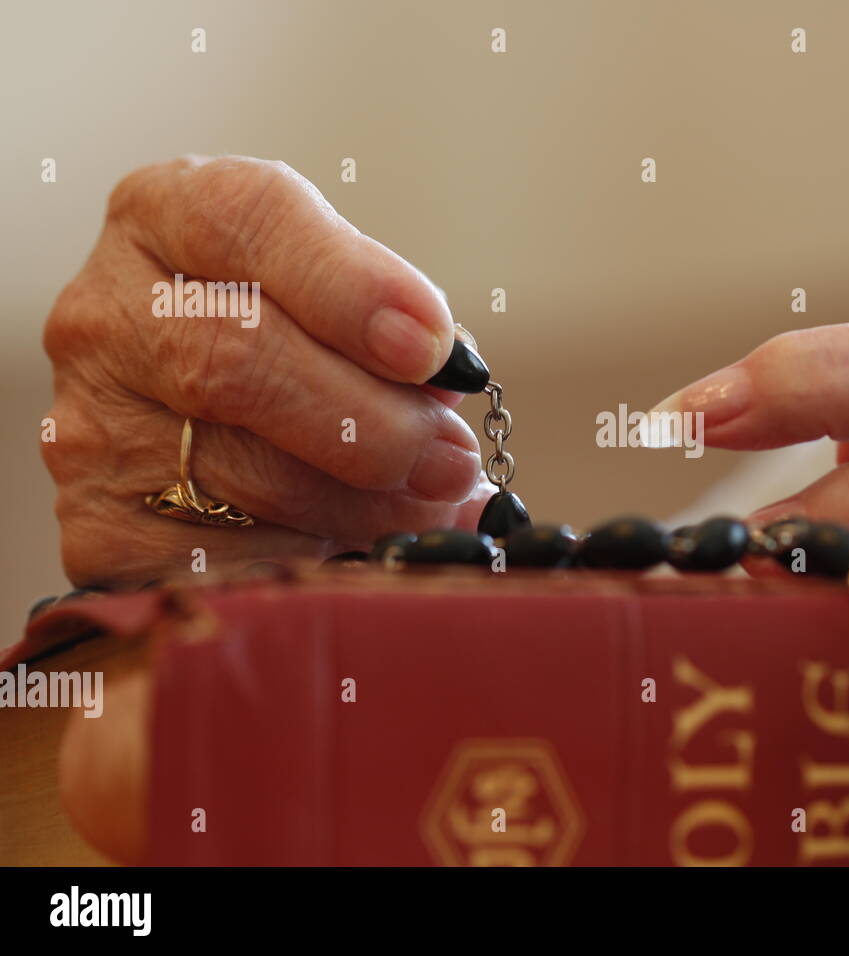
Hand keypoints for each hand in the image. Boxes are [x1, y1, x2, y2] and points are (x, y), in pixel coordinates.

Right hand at [42, 156, 491, 586]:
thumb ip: (384, 326)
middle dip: (370, 421)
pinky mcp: (99, 527)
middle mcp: (107, 311)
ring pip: (240, 472)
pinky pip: (220, 556)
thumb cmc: (288, 349)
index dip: (350, 286)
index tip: (431, 347)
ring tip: (427, 502)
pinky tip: (357, 544)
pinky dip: (310, 555)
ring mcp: (88, 423)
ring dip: (360, 501)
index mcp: (167, 216)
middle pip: (238, 361)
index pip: (247, 220)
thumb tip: (452, 377)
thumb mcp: (330, 301)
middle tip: (451, 457)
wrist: (189, 438)